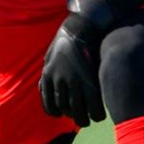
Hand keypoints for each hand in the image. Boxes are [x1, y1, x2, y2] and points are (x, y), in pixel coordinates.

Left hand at [39, 0, 116, 126]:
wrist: (85, 25)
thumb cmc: (68, 39)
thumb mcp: (51, 55)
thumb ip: (47, 72)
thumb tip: (42, 86)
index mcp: (48, 76)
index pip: (50, 107)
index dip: (59, 113)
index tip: (66, 113)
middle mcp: (58, 81)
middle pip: (65, 111)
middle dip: (74, 116)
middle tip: (82, 118)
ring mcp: (74, 83)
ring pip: (78, 113)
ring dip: (85, 119)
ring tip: (91, 118)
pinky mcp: (90, 82)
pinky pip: (93, 107)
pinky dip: (97, 114)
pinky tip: (101, 113)